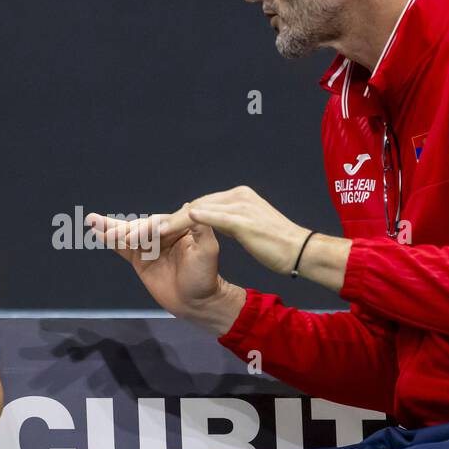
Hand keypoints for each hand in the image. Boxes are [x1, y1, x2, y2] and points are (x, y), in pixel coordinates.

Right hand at [86, 207, 224, 319]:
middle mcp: (162, 233)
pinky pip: (122, 249)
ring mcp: (149, 247)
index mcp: (179, 227)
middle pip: (139, 226)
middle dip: (123, 230)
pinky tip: (96, 231)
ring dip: (110, 228)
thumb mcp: (208, 249)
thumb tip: (187, 205)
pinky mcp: (140, 260)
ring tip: (92, 220)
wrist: (196, 302)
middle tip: (110, 233)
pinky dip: (110, 241)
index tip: (135, 239)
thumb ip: (199, 227)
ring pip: (128, 235)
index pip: (158, 222)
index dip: (145, 230)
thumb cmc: (204, 276)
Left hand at [163, 185, 313, 275]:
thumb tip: (207, 220)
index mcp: (237, 197)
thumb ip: (227, 220)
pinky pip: (216, 218)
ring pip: (199, 210)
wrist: (300, 251)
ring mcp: (241, 206)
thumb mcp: (248, 229)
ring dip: (174, 222)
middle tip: (147, 230)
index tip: (157, 228)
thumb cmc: (276, 244)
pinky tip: (180, 222)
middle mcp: (236, 197)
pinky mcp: (245, 220)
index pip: (200, 205)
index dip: (177, 217)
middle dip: (169, 219)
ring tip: (152, 232)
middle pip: (195, 205)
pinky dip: (197, 220)